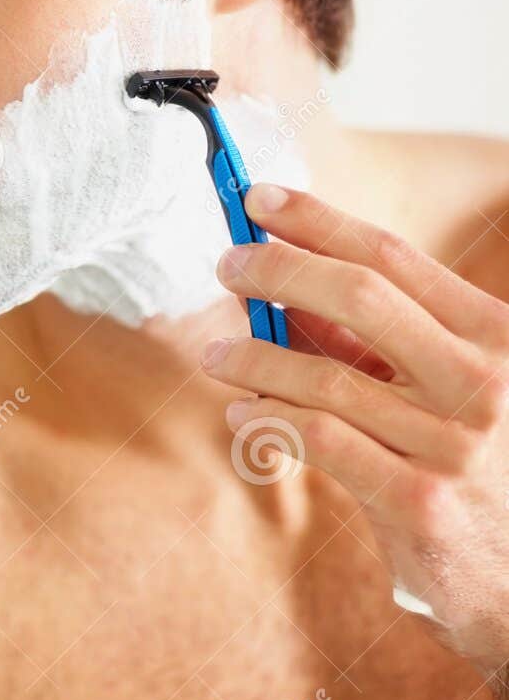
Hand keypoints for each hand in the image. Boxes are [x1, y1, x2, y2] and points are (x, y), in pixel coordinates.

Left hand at [199, 182, 508, 695]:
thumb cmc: (482, 470)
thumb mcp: (454, 390)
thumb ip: (379, 345)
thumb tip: (288, 294)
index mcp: (496, 335)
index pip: (394, 257)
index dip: (318, 221)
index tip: (260, 198)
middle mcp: (483, 381)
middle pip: (359, 296)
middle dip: (280, 270)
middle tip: (228, 264)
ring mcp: (454, 442)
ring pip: (326, 376)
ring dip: (257, 357)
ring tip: (218, 355)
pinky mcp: (419, 501)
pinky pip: (320, 442)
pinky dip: (270, 421)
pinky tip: (244, 413)